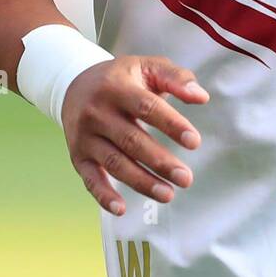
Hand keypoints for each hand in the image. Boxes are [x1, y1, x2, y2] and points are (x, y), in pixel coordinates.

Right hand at [60, 55, 208, 214]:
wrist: (75, 84)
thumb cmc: (122, 78)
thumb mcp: (147, 67)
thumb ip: (177, 78)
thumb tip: (201, 97)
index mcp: (117, 87)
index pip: (147, 107)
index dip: (171, 125)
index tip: (194, 142)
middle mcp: (97, 112)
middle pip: (132, 140)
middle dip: (161, 162)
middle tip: (186, 178)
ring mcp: (86, 136)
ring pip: (115, 162)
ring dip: (142, 182)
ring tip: (168, 194)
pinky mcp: (78, 155)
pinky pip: (90, 179)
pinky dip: (104, 195)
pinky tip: (121, 209)